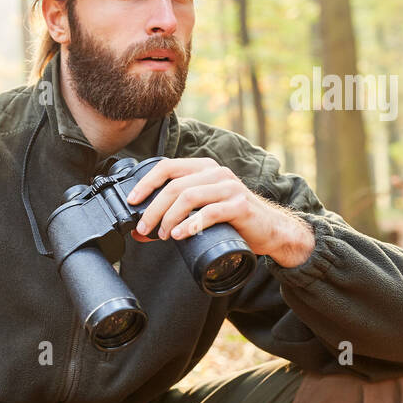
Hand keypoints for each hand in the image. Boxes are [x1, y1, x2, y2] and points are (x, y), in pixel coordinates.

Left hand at [124, 158, 313, 266]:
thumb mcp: (200, 211)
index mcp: (203, 168)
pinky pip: (209, 212)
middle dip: (153, 209)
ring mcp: (230, 187)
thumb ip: (174, 215)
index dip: (146, 183)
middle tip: (144, 228)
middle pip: (174, 186)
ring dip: (169, 218)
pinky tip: (180, 234)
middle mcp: (216, 173)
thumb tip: (139, 232)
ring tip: (162, 235)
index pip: (167, 167)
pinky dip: (190, 224)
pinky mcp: (240, 205)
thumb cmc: (232, 219)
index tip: (131, 201)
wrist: (270, 230)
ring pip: (188, 197)